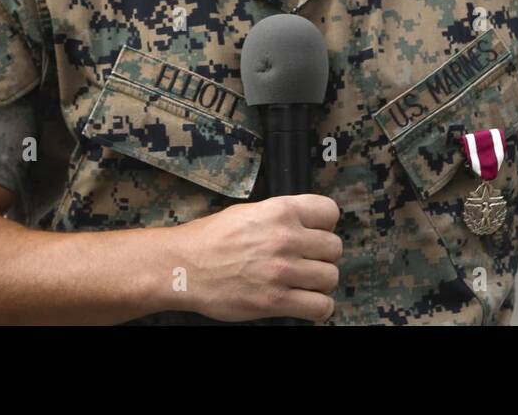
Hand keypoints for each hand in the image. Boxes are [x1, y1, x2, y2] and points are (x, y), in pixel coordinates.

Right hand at [173, 194, 341, 322]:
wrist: (183, 266)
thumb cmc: (212, 238)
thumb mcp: (249, 212)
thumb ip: (283, 216)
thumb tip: (311, 226)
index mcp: (280, 211)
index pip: (330, 212)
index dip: (325, 225)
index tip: (315, 234)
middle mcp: (285, 238)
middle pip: (334, 248)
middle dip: (322, 256)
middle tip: (306, 262)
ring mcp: (282, 270)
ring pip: (330, 277)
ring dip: (320, 282)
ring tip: (304, 283)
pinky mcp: (275, 301)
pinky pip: (320, 306)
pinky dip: (318, 308)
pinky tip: (306, 302)